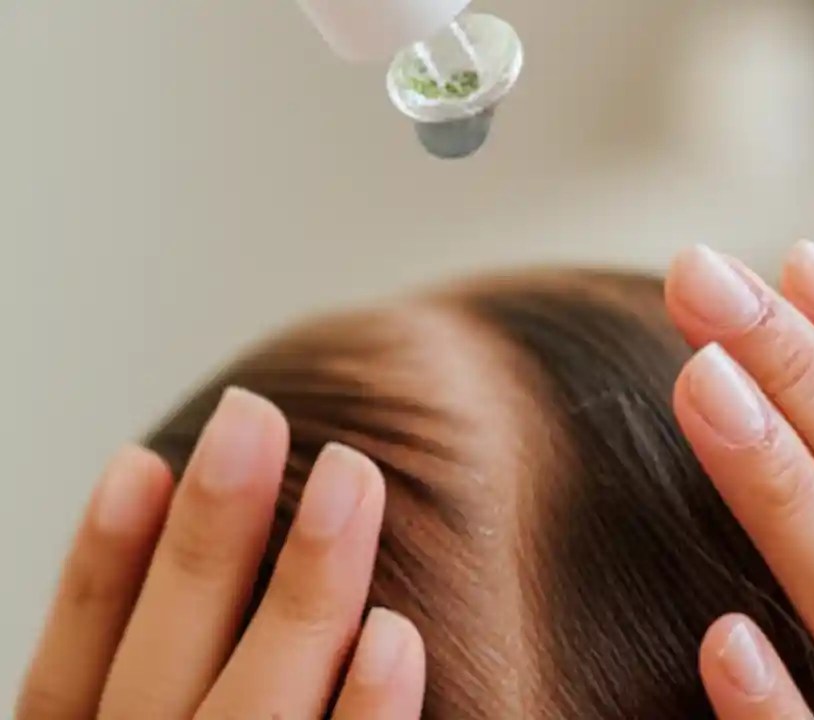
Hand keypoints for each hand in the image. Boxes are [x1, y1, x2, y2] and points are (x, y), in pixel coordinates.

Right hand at [16, 389, 425, 718]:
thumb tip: (198, 526)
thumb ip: (176, 679)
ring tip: (350, 475)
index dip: (98, 573)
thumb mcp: (173, 714)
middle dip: (205, 542)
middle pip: (159, 680)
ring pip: (255, 717)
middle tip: (252, 416)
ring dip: (304, 592)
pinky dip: (367, 715)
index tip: (138, 462)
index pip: (67, 684)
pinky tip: (395, 635)